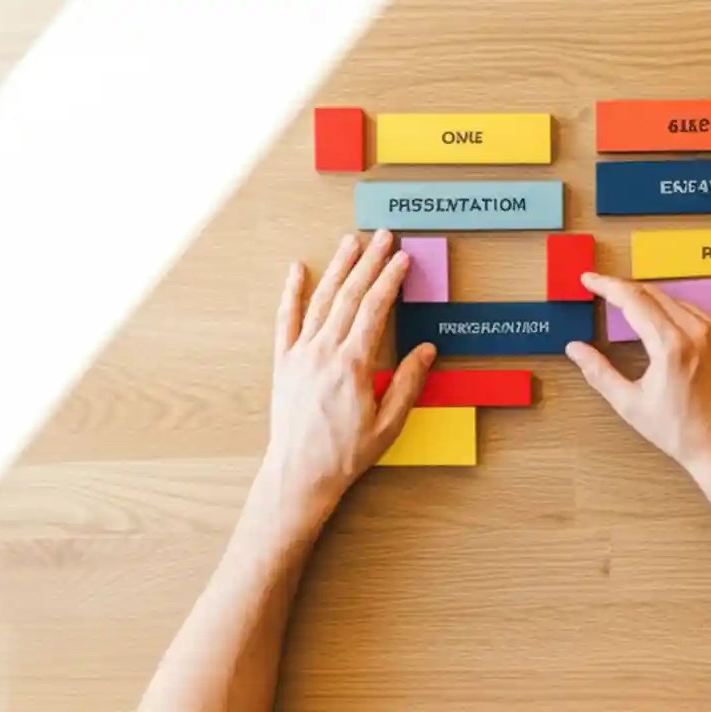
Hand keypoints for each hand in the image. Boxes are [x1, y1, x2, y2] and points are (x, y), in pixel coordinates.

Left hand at [265, 230, 434, 512]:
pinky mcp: (284, 362)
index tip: (402, 259)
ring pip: (321, 300)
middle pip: (350, 296)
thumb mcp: (388, 425)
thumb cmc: (345, 455)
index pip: (374, 310)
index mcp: (353, 366)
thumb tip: (426, 350)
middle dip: (369, 263)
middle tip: (384, 237)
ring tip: (351, 242)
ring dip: (338, 267)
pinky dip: (292, 292)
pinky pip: (286, 319)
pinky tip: (297, 269)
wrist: (299, 474)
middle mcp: (324, 353)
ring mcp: (300, 354)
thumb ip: (408, 384)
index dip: (390, 281)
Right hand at [565, 272, 710, 486]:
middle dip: (623, 288)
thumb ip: (599, 372)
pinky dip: (670, 309)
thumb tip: (574, 348)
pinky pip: (692, 310)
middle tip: (600, 288)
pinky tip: (657, 319)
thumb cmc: (679, 430)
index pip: (633, 300)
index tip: (589, 280)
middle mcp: (696, 331)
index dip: (607, 286)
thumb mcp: (630, 404)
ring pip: (673, 299)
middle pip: (652, 293)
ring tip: (624, 304)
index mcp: (671, 346)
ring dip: (647, 298)